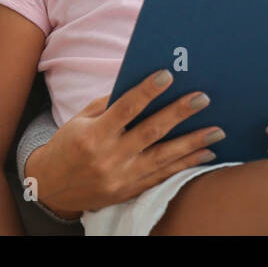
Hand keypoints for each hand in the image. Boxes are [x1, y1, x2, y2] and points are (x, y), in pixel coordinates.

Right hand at [26, 70, 225, 217]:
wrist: (50, 187)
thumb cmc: (69, 145)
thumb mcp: (81, 120)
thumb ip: (111, 105)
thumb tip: (145, 86)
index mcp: (93, 135)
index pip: (125, 109)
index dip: (146, 92)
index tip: (167, 75)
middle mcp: (108, 158)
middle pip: (150, 132)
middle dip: (178, 114)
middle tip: (202, 98)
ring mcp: (121, 177)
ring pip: (163, 158)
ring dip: (193, 143)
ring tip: (217, 130)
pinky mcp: (130, 191)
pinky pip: (163, 176)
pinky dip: (186, 165)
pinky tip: (205, 153)